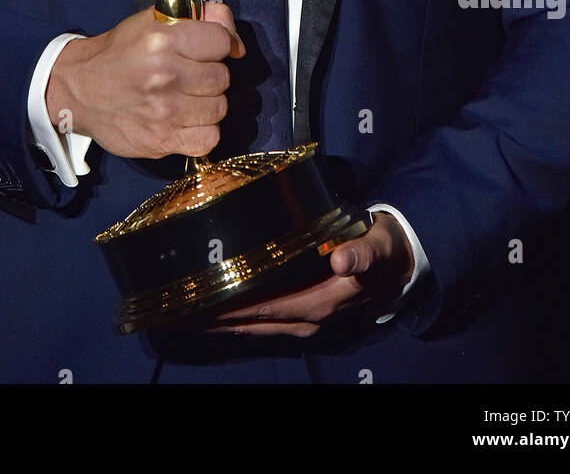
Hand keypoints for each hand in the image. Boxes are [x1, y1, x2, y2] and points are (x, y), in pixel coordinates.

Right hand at [44, 1, 243, 159]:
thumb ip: (199, 17)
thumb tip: (235, 40)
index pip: (222, 41)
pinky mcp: (161, 140)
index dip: (219, 44)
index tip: (208, 49)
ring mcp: (164, 111)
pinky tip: (187, 120)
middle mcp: (165, 75)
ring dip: (208, 103)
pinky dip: (203, 131)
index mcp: (163, 39)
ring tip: (187, 97)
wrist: (79, 89)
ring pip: (219, 108)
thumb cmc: (119, 53)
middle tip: (191, 74)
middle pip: (222, 77)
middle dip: (211, 74)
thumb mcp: (153, 20)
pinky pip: (208, 139)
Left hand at [201, 212, 414, 337]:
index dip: (229, 311)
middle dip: (212, 320)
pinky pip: (262, 316)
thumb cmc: (382, 249)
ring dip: (220, 320)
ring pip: (253, 323)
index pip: (264, 310)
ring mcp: (302, 316)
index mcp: (319, 303)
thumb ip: (362, 253)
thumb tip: (344, 259)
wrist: (397, 263)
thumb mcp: (377, 246)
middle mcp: (305, 317)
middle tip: (172, 312)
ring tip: (184, 313)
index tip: (195, 308)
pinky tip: (216, 308)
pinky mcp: (300, 308)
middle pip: (250, 322)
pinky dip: (237, 315)